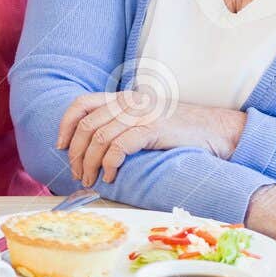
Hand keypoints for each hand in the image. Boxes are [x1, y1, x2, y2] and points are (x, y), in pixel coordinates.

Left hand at [58, 93, 246, 185]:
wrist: (215, 129)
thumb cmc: (179, 130)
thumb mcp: (145, 118)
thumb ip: (121, 123)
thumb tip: (92, 145)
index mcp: (123, 97)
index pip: (81, 103)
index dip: (66, 124)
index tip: (60, 146)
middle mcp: (128, 102)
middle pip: (87, 125)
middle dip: (76, 152)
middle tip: (77, 173)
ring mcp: (141, 114)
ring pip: (99, 138)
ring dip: (89, 163)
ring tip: (90, 179)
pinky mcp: (152, 129)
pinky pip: (119, 147)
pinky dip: (110, 164)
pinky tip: (111, 176)